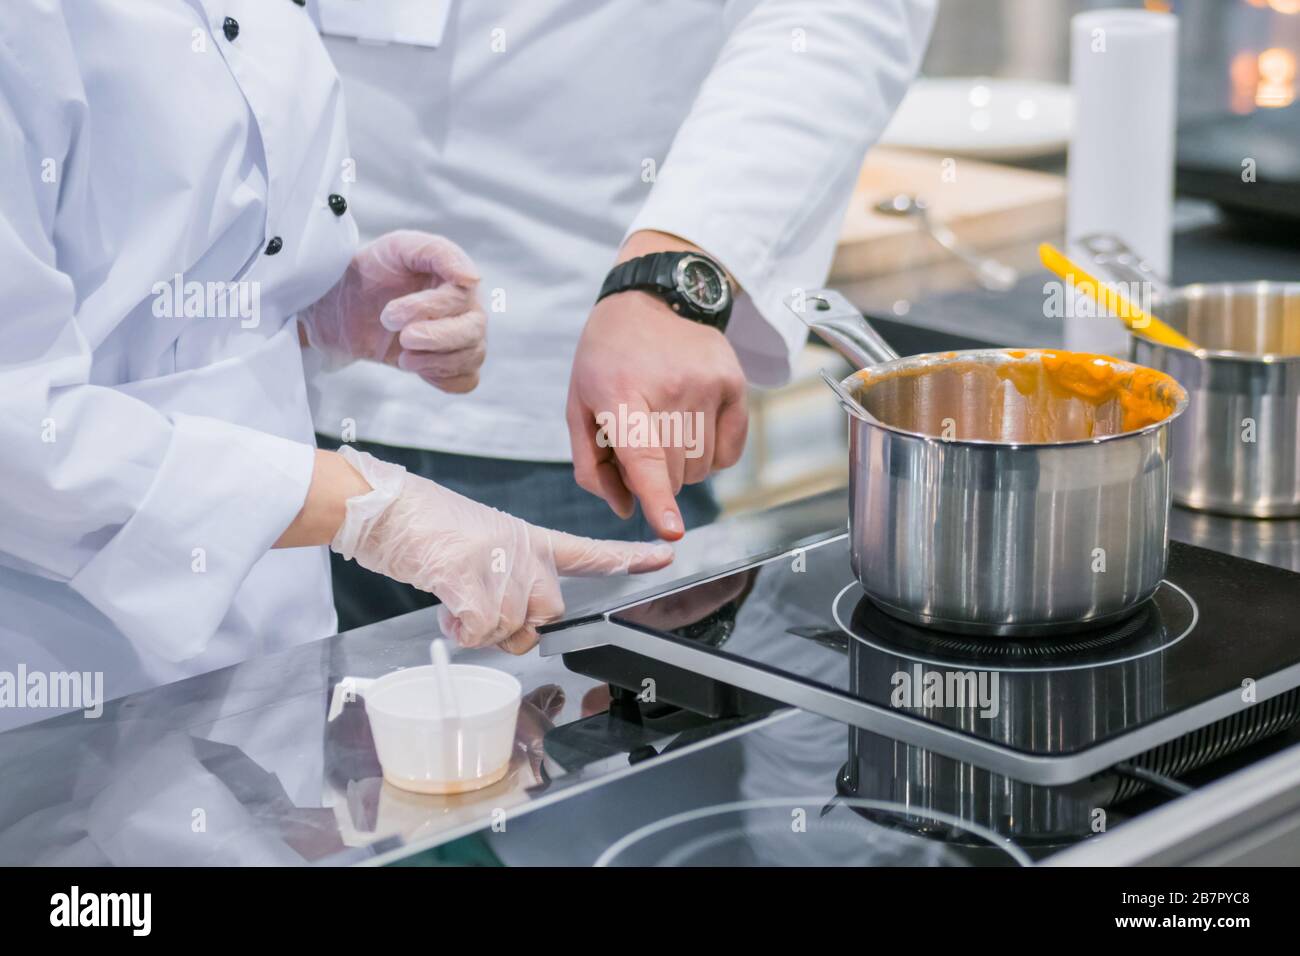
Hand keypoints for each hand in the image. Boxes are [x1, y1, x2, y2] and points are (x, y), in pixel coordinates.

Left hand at [300, 229, 486, 392]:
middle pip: (473, 330)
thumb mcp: (398, 247)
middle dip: (435, 338)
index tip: (391, 314)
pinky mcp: (448, 364)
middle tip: (402, 338)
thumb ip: (437, 252)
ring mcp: (461, 338)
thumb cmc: (373, 270)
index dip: (427, 309)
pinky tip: (417, 365)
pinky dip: (445, 378)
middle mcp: (466, 308)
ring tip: (403, 356)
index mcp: (458, 278)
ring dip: (436, 361)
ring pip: (472, 356)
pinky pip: (466, 380)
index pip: (461, 299)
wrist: (344, 305)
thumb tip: (473, 279)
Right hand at [329, 447, 674, 654]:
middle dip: (515, 627)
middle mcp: (522, 548)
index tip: (666, 555)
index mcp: (528, 538)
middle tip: (479, 610)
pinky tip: (445, 606)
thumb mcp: (480, 549)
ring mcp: (498, 560)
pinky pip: (478, 628)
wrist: (384, 506)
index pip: (588, 551)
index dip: (628, 558)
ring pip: (509, 629)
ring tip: (452, 598)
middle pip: (548, 614)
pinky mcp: (468, 574)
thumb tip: (513, 629)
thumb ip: (510, 584)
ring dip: (477, 628)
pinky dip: (458, 628)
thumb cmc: (425, 529)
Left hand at [566, 236, 747, 539]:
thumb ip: (592, 465)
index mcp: (622, 394)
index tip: (671, 531)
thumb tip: (627, 510)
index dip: (657, 498)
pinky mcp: (735, 383)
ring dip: (682, 466)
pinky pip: (730, 453)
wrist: (653, 299)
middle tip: (641, 443)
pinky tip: (693, 426)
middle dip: (655, 477)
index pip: (644, 456)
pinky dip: (712, 456)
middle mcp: (671, 388)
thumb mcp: (578, 405)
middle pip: (673, 473)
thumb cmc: (607, 360)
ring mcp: (708, 384)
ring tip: (665, 427)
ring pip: (701, 468)